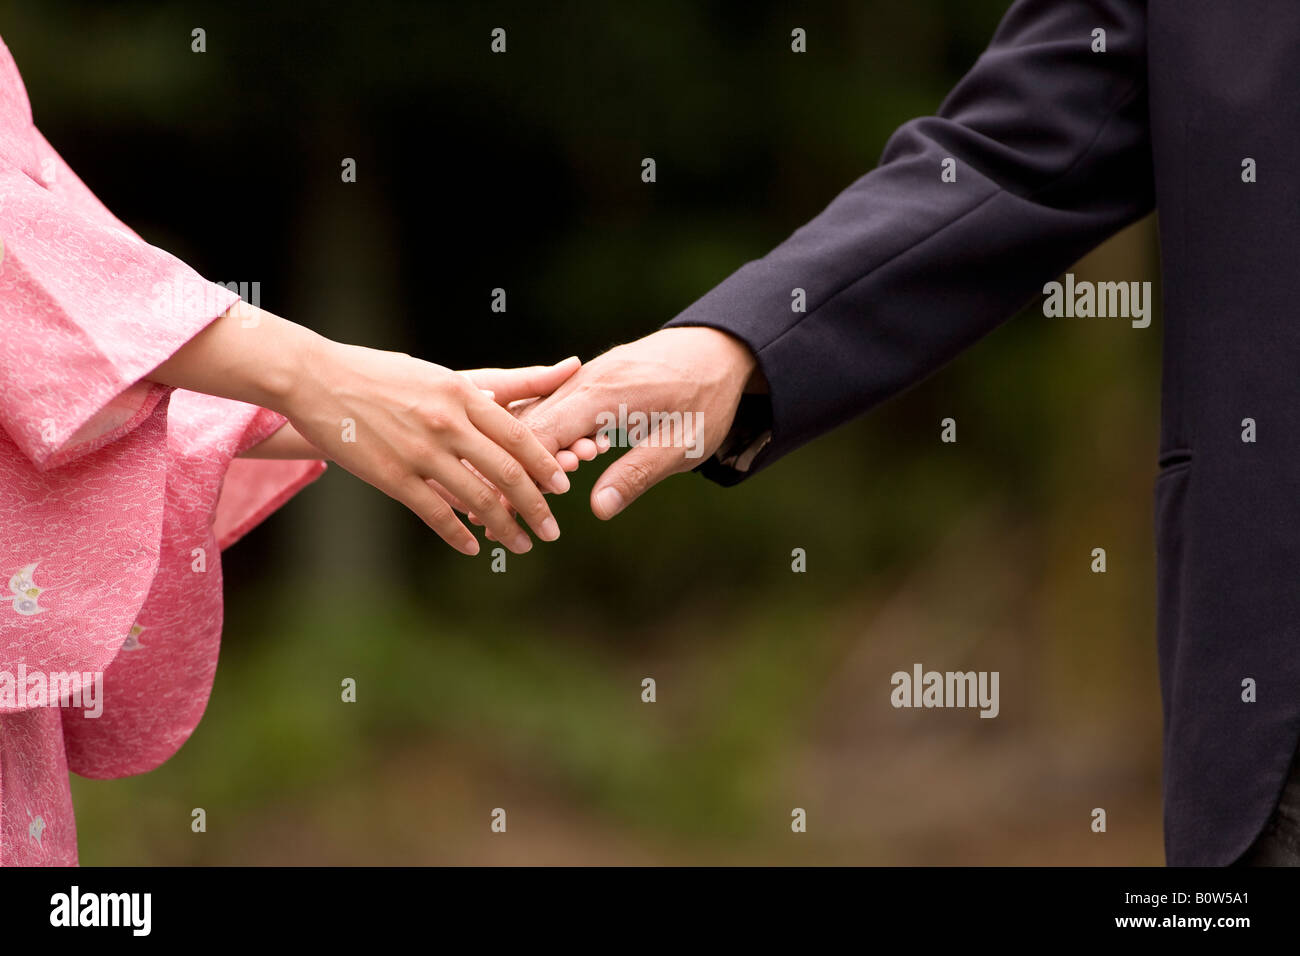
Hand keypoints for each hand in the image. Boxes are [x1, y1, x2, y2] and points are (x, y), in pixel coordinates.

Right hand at [282, 338, 570, 555]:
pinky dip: (459, 535)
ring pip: (477, 499)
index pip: (520, 436)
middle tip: (552, 531)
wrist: (316, 378)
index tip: (563, 488)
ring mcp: (420, 452)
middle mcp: (448, 424)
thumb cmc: (379, 373)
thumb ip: (478, 391)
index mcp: (463, 394)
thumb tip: (512, 398)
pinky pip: (436, 513)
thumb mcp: (436, 373)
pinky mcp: (392, 476)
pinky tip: (473, 547)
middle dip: (536, 507)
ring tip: (521, 544)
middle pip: (508, 473)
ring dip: (505, 527)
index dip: (546, 466)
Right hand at [517, 327, 759, 518]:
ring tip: (512, 496)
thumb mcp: (682, 444)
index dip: (522, 474)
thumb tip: (598, 508)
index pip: (542, 434)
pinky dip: (543, 436)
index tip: (509, 510)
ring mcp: (585, 375)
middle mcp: (586, 379)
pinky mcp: (590, 378)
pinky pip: (553, 406)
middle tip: (494, 515)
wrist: (721, 350)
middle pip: (529, 424)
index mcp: (605, 394)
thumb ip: (638, 473)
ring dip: (526, 454)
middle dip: (512, 470)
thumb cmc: (707, 399)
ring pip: (536, 414)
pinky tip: (545, 464)